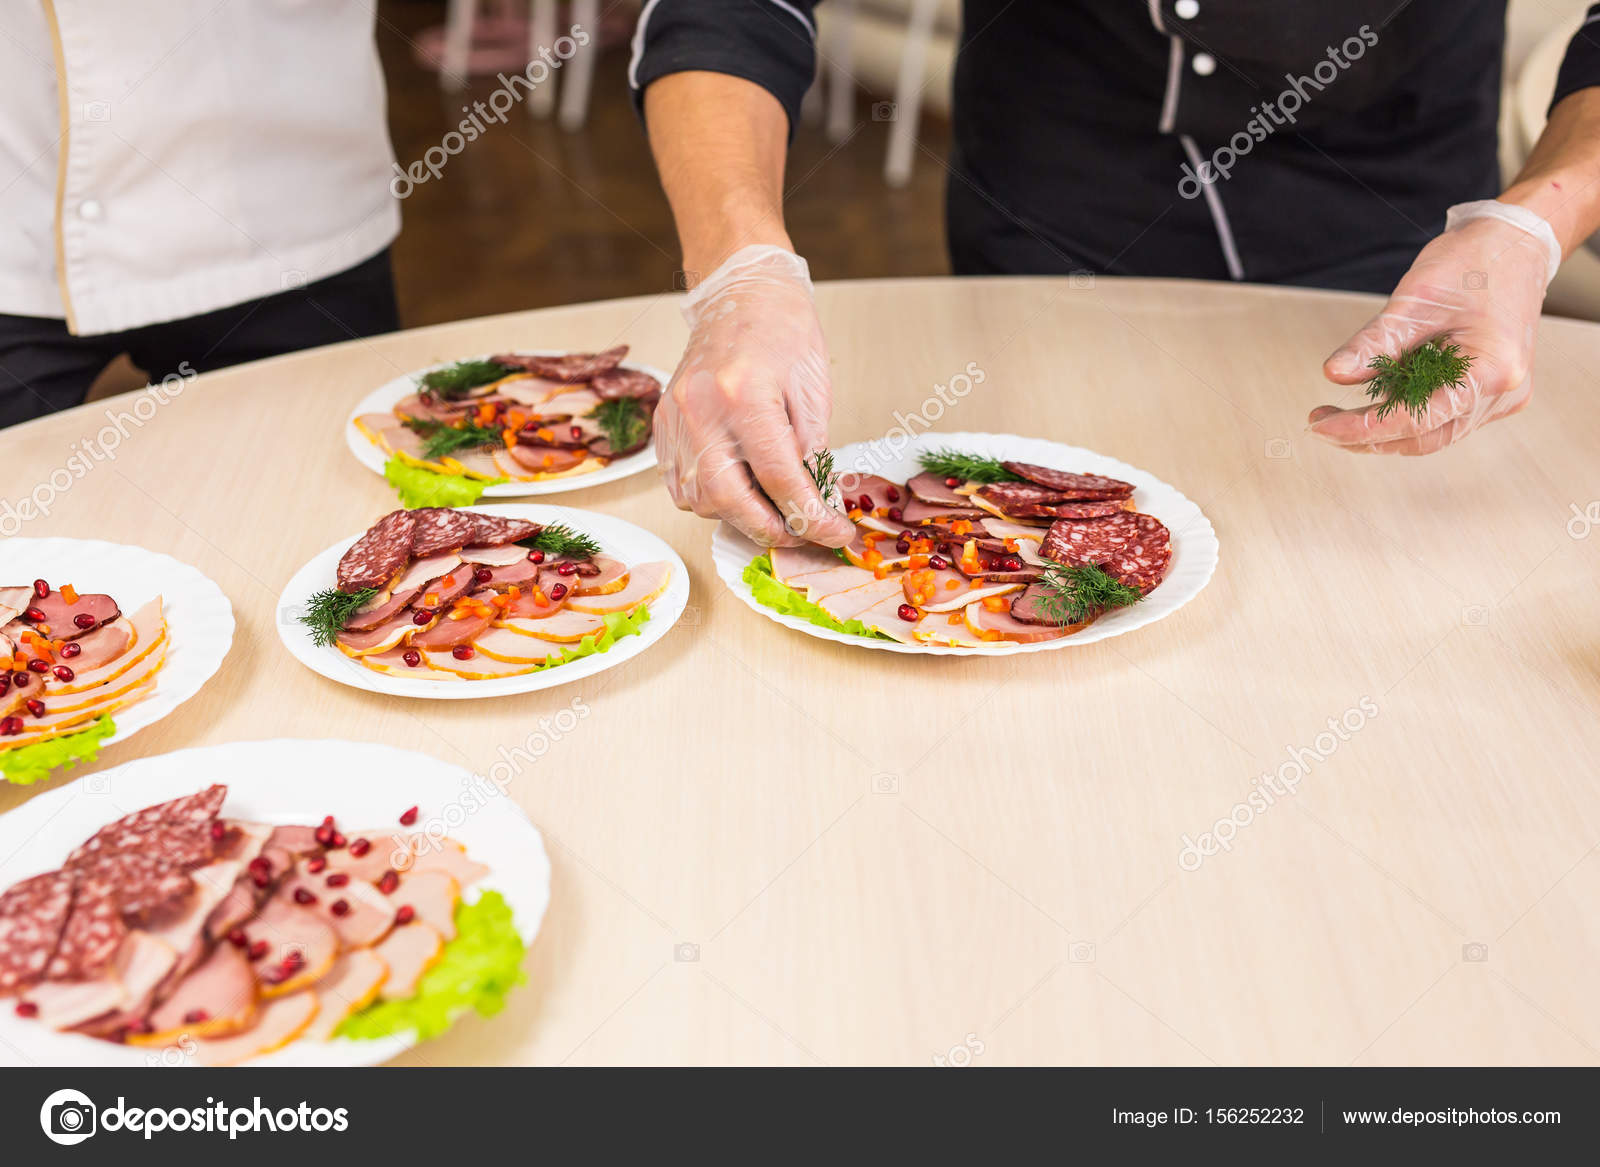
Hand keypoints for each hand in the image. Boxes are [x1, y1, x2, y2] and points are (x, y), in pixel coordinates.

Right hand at [655, 245, 855, 545]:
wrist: (741, 291)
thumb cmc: (783, 329)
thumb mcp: (813, 390)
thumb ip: (811, 452)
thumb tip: (814, 505)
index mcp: (744, 395)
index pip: (779, 479)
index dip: (811, 517)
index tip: (835, 535)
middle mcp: (701, 410)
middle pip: (729, 500)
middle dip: (770, 529)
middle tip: (801, 532)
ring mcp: (675, 418)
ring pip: (699, 499)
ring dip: (739, 517)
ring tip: (772, 510)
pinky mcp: (663, 424)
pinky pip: (679, 485)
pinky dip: (711, 500)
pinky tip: (739, 491)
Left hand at [1311, 205, 1555, 454]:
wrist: (1514, 244)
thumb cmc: (1471, 262)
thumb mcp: (1414, 299)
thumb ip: (1374, 343)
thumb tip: (1334, 374)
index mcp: (1491, 369)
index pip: (1416, 419)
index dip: (1362, 428)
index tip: (1320, 426)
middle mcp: (1503, 392)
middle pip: (1425, 437)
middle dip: (1368, 436)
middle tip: (1321, 423)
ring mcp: (1502, 397)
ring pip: (1434, 434)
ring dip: (1384, 430)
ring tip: (1338, 416)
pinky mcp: (1493, 393)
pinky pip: (1445, 418)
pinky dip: (1407, 414)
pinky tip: (1377, 401)